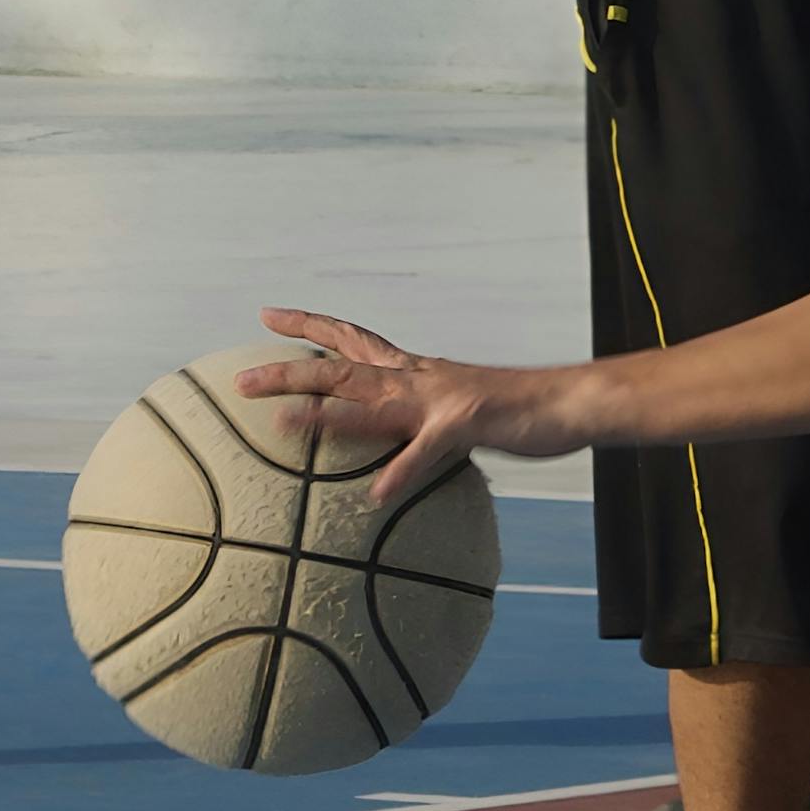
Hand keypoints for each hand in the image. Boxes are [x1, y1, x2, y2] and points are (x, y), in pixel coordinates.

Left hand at [255, 304, 584, 509]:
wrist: (568, 400)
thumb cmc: (515, 409)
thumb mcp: (455, 412)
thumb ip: (418, 422)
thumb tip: (390, 443)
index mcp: (415, 371)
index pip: (352, 340)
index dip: (310, 326)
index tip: (267, 315)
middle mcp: (418, 377)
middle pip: (343, 370)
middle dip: (290, 373)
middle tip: (241, 381)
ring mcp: (441, 400)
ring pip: (372, 402)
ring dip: (326, 413)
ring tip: (282, 423)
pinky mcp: (467, 426)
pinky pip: (426, 451)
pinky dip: (401, 471)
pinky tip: (377, 494)